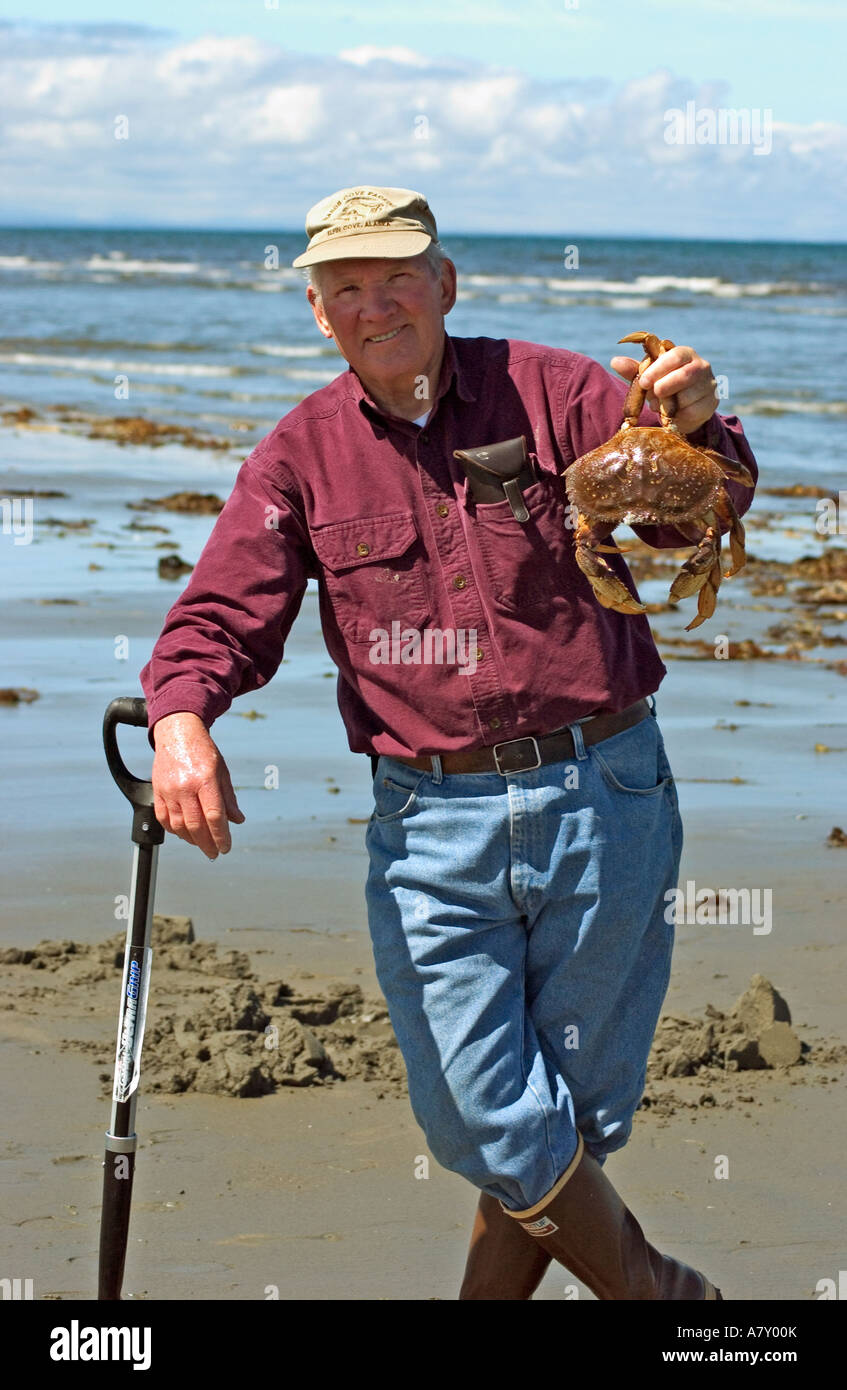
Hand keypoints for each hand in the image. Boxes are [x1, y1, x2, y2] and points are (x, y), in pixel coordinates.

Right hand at [151, 711, 244, 858]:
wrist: (177, 734)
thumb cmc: (203, 751)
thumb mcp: (222, 772)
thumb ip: (229, 798)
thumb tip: (237, 821)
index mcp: (205, 780)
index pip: (214, 816)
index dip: (221, 836)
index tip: (226, 847)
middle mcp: (185, 786)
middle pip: (196, 825)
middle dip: (207, 844)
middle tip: (214, 853)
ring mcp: (168, 790)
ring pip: (178, 825)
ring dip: (191, 839)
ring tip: (201, 844)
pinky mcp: (157, 791)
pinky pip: (163, 818)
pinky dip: (174, 830)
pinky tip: (184, 833)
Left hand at [610, 343, 718, 435]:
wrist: (683, 408)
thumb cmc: (663, 386)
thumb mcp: (648, 377)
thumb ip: (634, 370)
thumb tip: (615, 361)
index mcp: (685, 354)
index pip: (676, 355)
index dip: (658, 368)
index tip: (643, 381)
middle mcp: (701, 366)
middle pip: (686, 374)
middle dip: (665, 386)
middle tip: (652, 394)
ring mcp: (709, 385)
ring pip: (688, 396)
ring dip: (669, 403)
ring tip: (660, 405)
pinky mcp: (712, 404)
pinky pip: (693, 411)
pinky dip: (678, 415)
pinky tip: (671, 414)